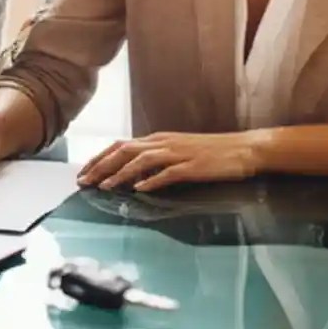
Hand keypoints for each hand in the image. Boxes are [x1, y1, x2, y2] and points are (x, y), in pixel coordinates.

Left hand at [77, 131, 262, 192]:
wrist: (244, 148)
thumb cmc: (211, 151)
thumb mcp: (177, 151)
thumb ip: (155, 159)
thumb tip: (132, 173)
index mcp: (158, 139)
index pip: (120, 145)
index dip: (99, 158)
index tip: (83, 173)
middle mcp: (164, 143)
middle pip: (124, 150)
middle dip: (101, 166)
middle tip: (84, 182)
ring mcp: (179, 153)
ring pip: (142, 160)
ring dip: (121, 173)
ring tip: (105, 187)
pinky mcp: (194, 166)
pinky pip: (169, 173)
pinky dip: (152, 180)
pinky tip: (140, 189)